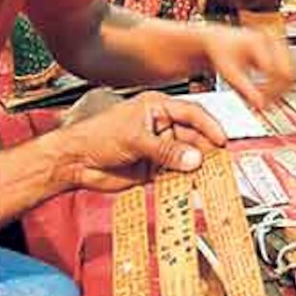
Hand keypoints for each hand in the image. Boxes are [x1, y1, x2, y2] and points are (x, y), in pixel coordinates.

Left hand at [51, 91, 227, 191]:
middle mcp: (162, 127)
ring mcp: (159, 149)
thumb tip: (193, 158)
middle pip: (194, 138)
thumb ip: (165, 150)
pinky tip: (193, 187)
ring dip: (198, 168)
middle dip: (207, 151)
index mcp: (157, 108)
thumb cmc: (95, 136)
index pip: (192, 113)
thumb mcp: (134, 139)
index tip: (221, 140)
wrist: (74, 162)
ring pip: (187, 158)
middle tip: (220, 164)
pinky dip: (185, 182)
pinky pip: (176, 175)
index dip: (209, 126)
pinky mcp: (154, 169)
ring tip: (210, 177)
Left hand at [200, 26, 295, 110]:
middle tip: (269, 103)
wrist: (217, 39)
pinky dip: (283, 82)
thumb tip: (261, 106)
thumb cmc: (221, 52)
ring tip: (270, 98)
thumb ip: (246, 90)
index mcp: (258, 43)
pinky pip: (289, 68)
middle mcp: (270, 40)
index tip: (261, 102)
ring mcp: (276, 43)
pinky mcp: (278, 49)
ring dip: (284, 87)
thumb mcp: (230, 74)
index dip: (270, 90)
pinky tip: (272, 90)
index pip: (274, 71)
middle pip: (289, 71)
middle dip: (280, 91)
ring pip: (292, 70)